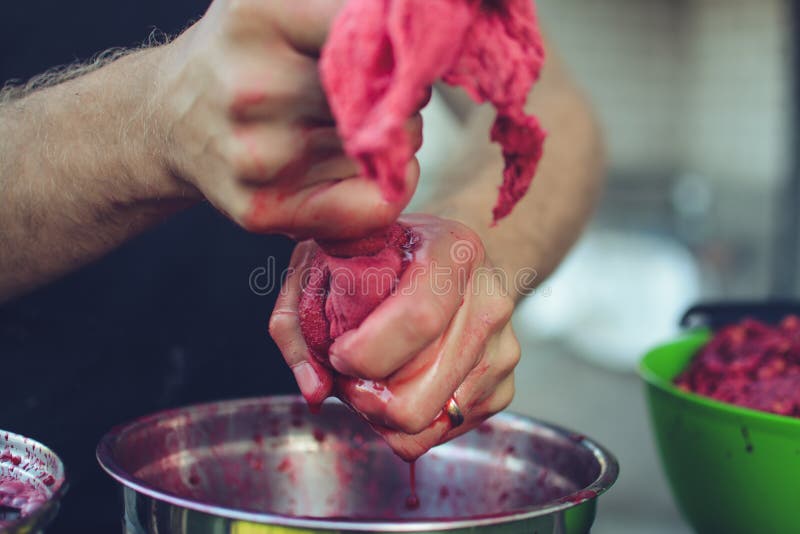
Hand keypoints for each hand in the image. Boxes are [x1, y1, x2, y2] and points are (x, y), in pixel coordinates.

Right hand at [150, 0, 420, 238]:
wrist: (168, 118)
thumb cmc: (243, 54)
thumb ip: (349, 6)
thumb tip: (428, 14)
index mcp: (258, 13)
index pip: (371, 25)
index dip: (402, 38)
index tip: (398, 42)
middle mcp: (253, 86)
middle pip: (390, 93)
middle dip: (400, 91)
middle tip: (369, 90)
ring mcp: (258, 155)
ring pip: (388, 149)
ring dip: (391, 138)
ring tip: (345, 126)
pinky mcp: (264, 209)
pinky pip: (376, 205)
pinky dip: (391, 186)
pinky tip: (363, 167)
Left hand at [270, 214, 519, 459]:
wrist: (450, 257)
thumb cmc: (384, 255)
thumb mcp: (326, 261)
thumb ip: (298, 319)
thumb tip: (314, 388)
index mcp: (453, 252)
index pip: (417, 318)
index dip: (365, 353)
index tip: (338, 353)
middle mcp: (489, 301)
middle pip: (420, 392)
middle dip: (364, 397)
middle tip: (347, 374)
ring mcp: (503, 348)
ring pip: (428, 421)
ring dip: (382, 412)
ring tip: (370, 378)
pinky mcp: (504, 385)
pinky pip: (441, 433)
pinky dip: (407, 421)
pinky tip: (398, 383)